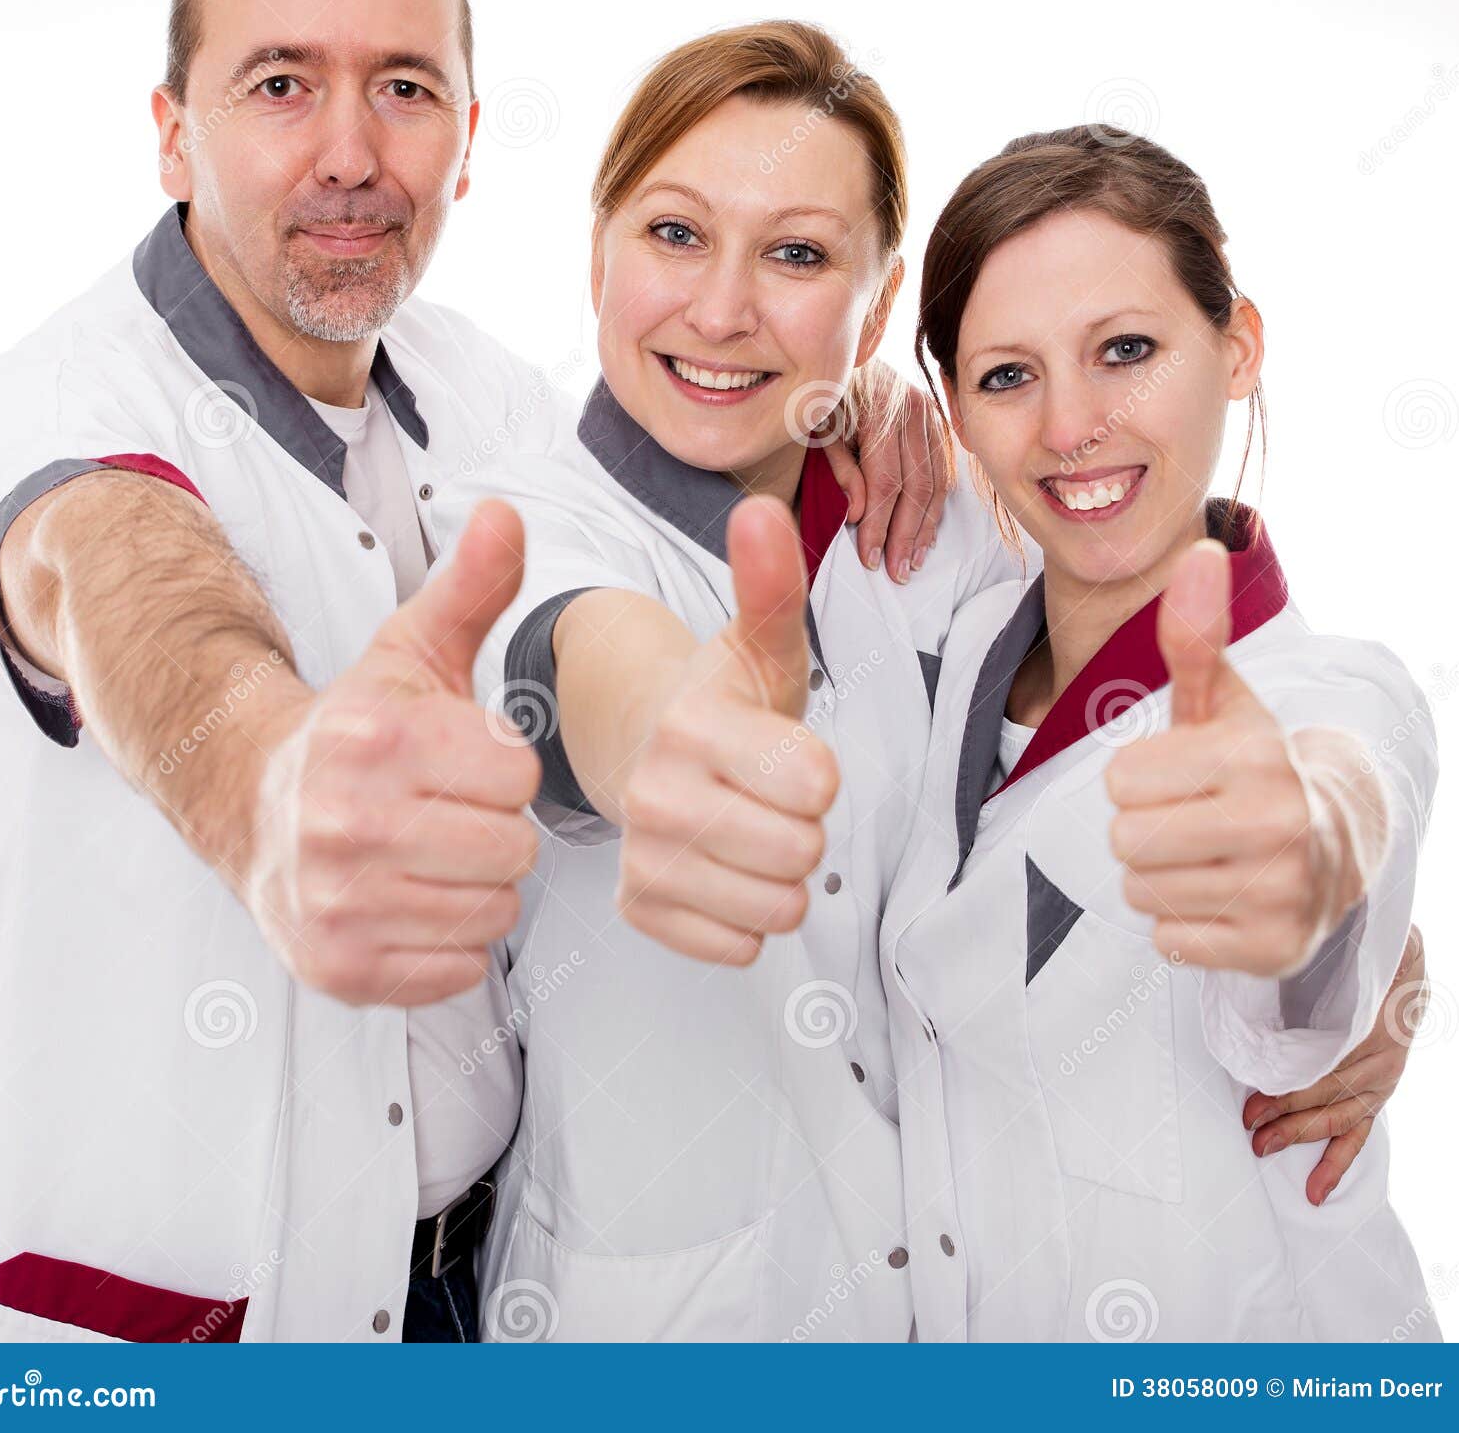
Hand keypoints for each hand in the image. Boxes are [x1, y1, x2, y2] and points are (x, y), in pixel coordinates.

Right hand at [245, 500, 540, 1006]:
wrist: (253, 804)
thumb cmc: (357, 731)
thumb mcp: (413, 650)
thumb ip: (473, 587)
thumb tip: (507, 513)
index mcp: (377, 737)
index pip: (518, 776)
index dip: (500, 768)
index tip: (458, 762)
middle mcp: (348, 821)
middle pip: (513, 850)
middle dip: (494, 830)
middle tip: (446, 813)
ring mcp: (338, 901)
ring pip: (494, 912)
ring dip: (476, 887)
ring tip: (429, 854)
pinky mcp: (337, 967)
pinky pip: (459, 969)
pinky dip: (447, 943)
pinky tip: (409, 900)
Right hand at [615, 496, 839, 964]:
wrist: (650, 748)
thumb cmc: (725, 701)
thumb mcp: (760, 643)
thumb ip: (771, 584)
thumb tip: (759, 509)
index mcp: (694, 724)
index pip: (816, 785)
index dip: (820, 773)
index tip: (790, 754)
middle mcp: (656, 793)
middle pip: (802, 853)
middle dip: (803, 828)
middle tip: (768, 796)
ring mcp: (642, 855)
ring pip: (778, 908)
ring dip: (780, 876)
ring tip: (749, 830)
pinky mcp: (638, 907)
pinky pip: (741, 948)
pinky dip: (745, 919)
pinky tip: (722, 871)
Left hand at [820, 360, 948, 582]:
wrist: (846, 357)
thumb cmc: (825, 395)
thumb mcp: (819, 426)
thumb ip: (839, 467)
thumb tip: (859, 512)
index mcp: (880, 409)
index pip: (885, 481)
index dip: (879, 524)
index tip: (871, 558)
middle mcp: (913, 409)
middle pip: (916, 486)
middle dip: (905, 535)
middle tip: (897, 572)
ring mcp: (931, 414)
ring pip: (936, 482)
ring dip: (925, 527)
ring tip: (913, 561)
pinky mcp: (938, 422)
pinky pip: (945, 470)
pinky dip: (937, 505)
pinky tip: (927, 532)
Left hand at [1108, 538, 1357, 974]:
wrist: (1334, 844)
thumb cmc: (1249, 766)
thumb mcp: (1220, 703)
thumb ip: (1196, 635)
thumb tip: (1202, 550)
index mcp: (1255, 756)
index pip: (1120, 780)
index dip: (1137, 779)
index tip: (1179, 776)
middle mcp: (1278, 823)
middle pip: (1126, 841)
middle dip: (1144, 831)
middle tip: (1190, 821)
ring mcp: (1283, 892)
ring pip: (1142, 893)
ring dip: (1160, 879)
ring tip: (1206, 858)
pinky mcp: (1275, 950)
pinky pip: (1170, 942)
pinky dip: (1184, 926)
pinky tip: (1222, 899)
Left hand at [1242, 925, 1426, 1203]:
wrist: (1401, 955)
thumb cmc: (1367, 943)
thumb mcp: (1361, 933)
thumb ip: (1332, 944)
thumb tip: (1280, 946)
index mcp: (1378, 1016)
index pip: (1335, 1060)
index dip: (1298, 1079)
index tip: (1259, 1088)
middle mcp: (1385, 1052)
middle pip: (1333, 1091)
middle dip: (1289, 1110)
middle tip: (1249, 1121)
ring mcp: (1384, 1076)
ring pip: (1343, 1116)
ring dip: (1302, 1134)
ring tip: (1264, 1145)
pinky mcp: (1378, 1092)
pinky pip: (1359, 1133)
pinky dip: (1337, 1162)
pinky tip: (1316, 1189)